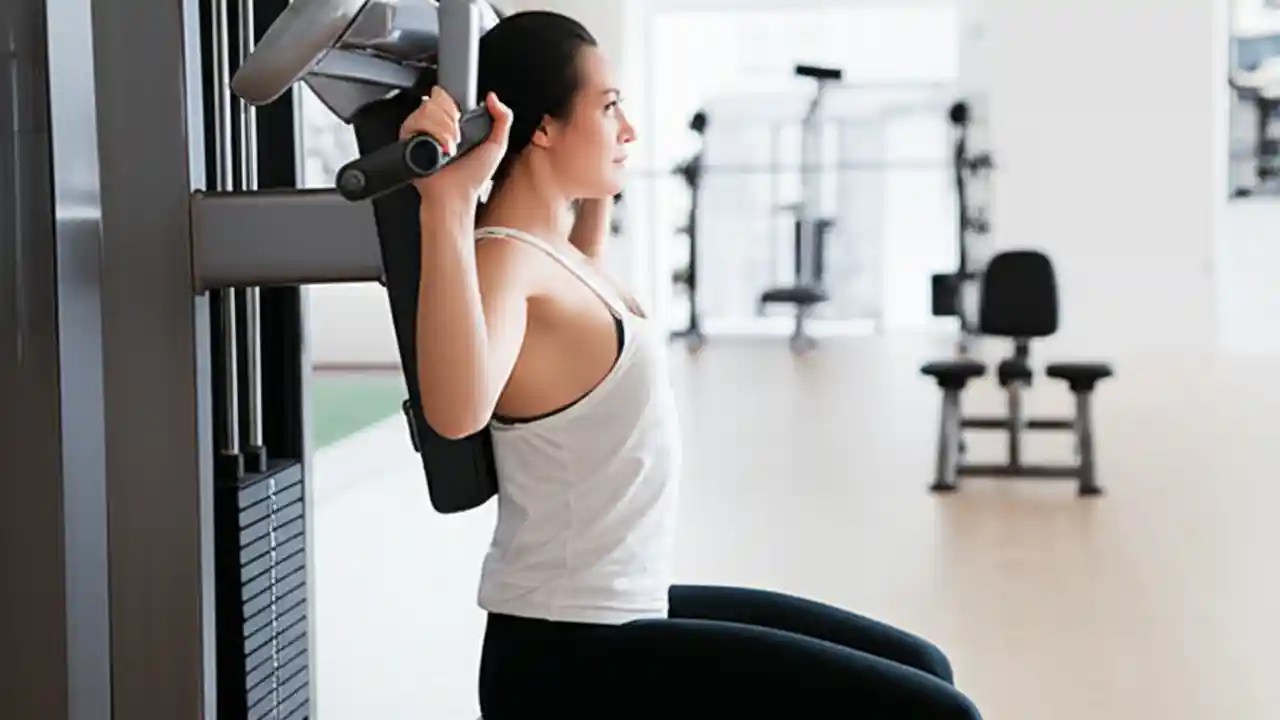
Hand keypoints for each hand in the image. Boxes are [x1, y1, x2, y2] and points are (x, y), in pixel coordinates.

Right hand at [398, 86, 513, 203]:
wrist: (454, 195)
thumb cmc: (472, 177)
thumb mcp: (496, 145)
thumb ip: (502, 118)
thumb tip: (493, 97)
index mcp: (453, 123)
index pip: (448, 96)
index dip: (455, 104)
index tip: (462, 120)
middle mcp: (435, 124)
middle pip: (436, 99)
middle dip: (451, 119)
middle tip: (458, 140)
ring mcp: (420, 131)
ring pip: (427, 109)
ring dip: (444, 129)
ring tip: (449, 148)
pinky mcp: (408, 139)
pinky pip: (415, 122)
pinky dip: (432, 134)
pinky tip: (438, 149)